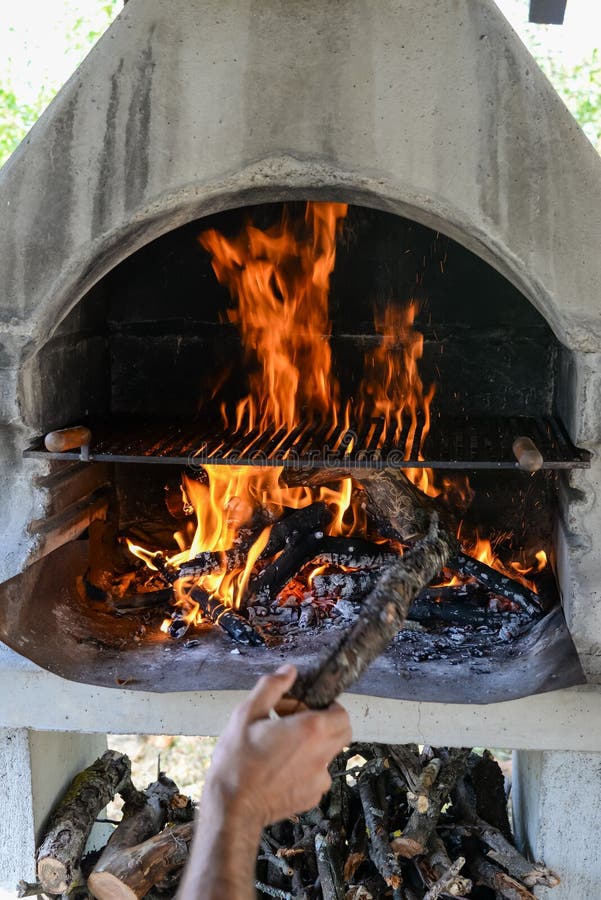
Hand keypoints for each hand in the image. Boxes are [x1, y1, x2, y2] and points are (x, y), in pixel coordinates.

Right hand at [203, 664, 351, 829]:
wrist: (231, 807)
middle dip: (323, 724)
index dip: (325, 706)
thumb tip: (289, 671)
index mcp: (311, 730)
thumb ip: (272, 687)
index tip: (302, 708)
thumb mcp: (247, 714)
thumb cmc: (237, 761)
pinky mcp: (311, 798)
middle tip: (293, 723)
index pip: (342, 713)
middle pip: (341, 733)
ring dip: (312, 746)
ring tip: (280, 747)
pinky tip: (278, 768)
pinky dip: (305, 768)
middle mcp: (322, 755)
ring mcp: (319, 780)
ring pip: (328, 754)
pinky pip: (317, 775)